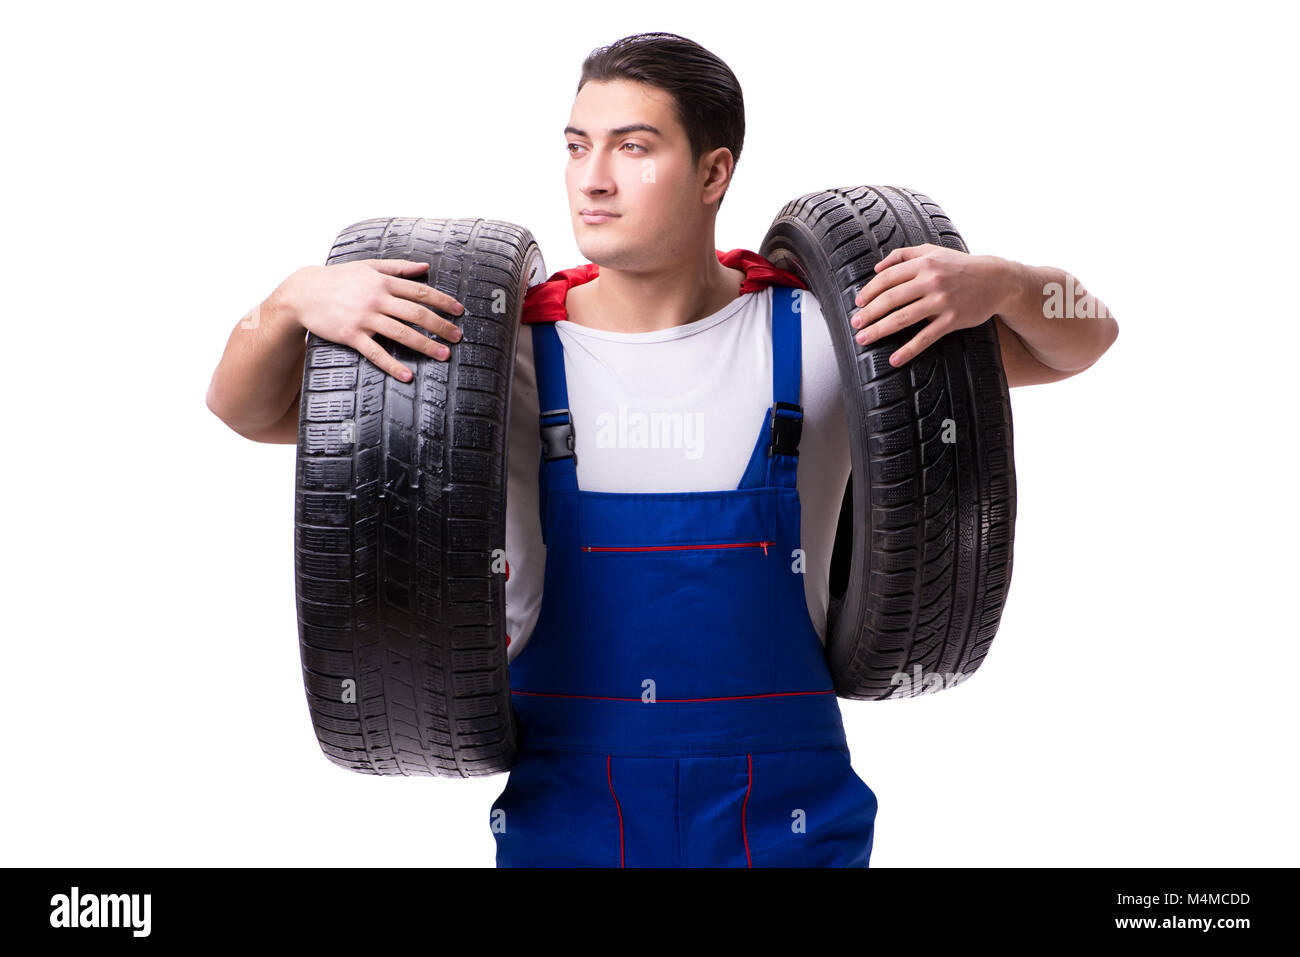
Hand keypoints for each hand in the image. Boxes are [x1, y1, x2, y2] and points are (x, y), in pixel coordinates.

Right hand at [282, 258, 464, 380]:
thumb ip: (398, 267)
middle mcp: (376, 299)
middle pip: (417, 314)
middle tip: (458, 337)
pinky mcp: (351, 335)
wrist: (303, 293)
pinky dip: (392, 365)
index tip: (459, 311)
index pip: (420, 292)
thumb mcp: (367, 266)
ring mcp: (364, 318)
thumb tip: (425, 266)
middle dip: (441, 326)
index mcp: (383, 282)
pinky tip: (407, 375)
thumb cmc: (338, 279)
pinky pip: (375, 352)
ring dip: (425, 346)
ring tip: (443, 355)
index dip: (443, 302)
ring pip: (402, 333)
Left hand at [850, 244, 1008, 366]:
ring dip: (879, 330)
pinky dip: (908, 350)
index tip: (858, 303)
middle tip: (855, 324)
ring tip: (864, 339)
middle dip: (868, 313)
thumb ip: (903, 255)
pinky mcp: (952, 320)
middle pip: (890, 299)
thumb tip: (876, 267)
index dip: (869, 291)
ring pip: (903, 318)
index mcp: (924, 263)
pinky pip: (925, 337)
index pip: (888, 278)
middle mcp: (931, 281)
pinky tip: (894, 359)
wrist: (997, 280)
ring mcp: (942, 301)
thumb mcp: (933, 251)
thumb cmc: (960, 266)